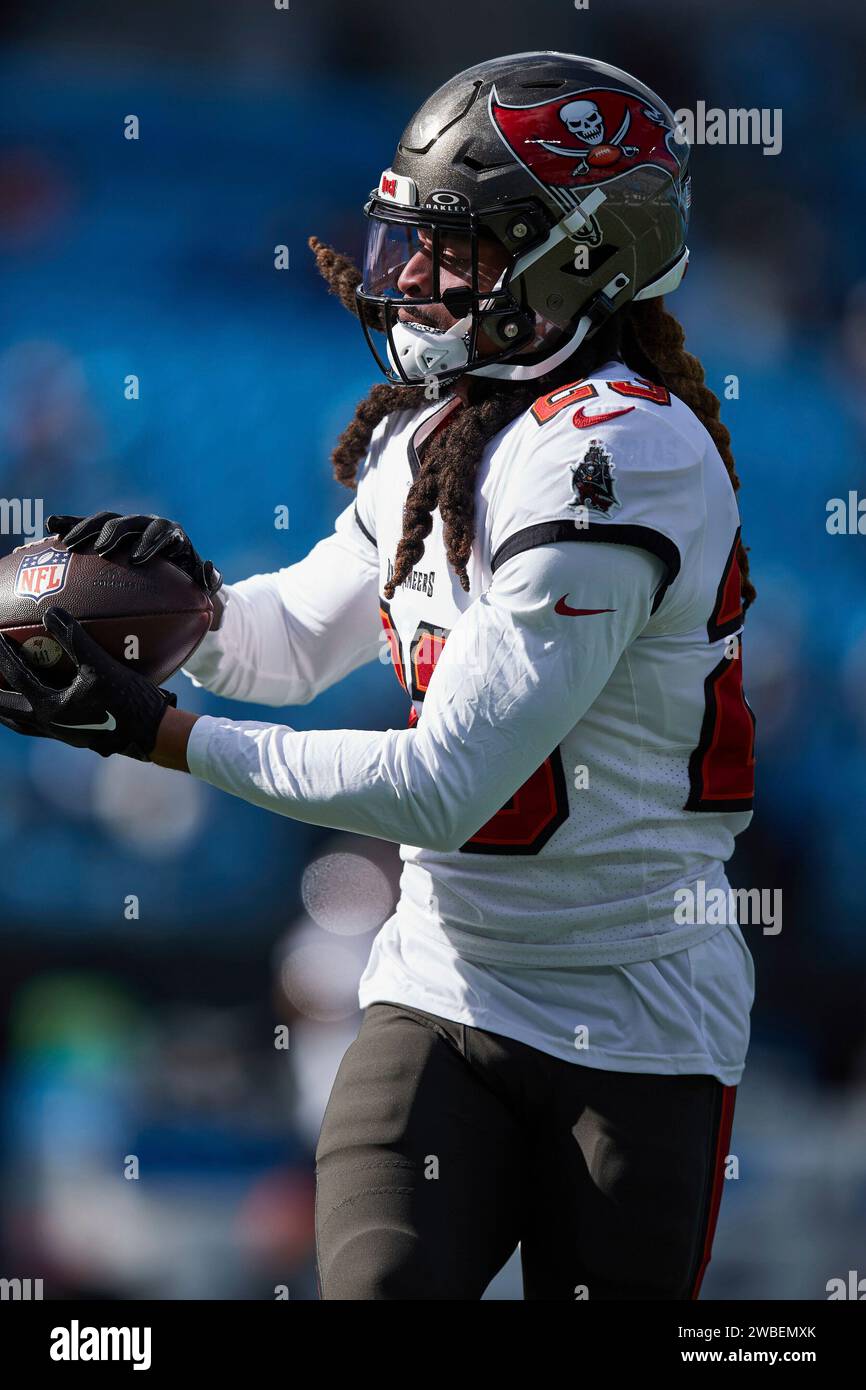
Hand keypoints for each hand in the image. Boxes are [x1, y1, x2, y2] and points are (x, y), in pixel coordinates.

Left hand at [0, 606, 175, 759]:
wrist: (152, 735)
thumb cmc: (128, 702)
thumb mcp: (101, 667)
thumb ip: (75, 640)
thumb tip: (52, 612)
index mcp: (50, 708)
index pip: (15, 678)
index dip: (2, 655)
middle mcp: (50, 724)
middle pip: (8, 711)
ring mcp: (62, 734)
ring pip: (23, 724)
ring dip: (10, 710)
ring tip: (4, 698)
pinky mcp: (77, 737)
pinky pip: (43, 724)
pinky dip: (34, 711)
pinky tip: (47, 701)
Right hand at [47, 512, 222, 600]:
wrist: (176, 574)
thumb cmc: (191, 582)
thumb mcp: (205, 584)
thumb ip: (211, 580)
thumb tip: (208, 574)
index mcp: (172, 534)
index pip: (162, 532)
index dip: (151, 543)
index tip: (138, 559)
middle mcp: (148, 525)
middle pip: (129, 523)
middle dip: (115, 534)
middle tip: (103, 551)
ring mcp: (126, 527)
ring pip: (104, 521)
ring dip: (86, 529)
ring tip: (69, 544)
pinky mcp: (107, 532)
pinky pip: (86, 526)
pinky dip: (70, 524)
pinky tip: (50, 527)